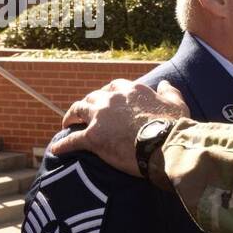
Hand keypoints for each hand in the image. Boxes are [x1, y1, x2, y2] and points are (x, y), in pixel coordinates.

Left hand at [52, 79, 188, 176]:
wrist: (166, 144)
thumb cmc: (174, 126)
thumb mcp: (176, 103)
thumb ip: (169, 91)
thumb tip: (164, 83)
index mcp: (131, 90)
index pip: (114, 87)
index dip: (109, 95)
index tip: (108, 101)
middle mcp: (112, 99)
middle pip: (92, 97)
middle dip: (87, 104)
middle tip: (86, 113)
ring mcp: (100, 117)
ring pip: (77, 110)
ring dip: (71, 116)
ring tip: (67, 123)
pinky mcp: (93, 137)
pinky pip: (72, 139)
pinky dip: (63, 144)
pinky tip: (56, 149)